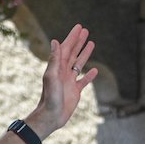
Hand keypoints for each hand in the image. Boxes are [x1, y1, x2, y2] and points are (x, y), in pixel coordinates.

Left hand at [27, 24, 96, 138]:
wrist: (51, 116)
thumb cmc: (50, 97)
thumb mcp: (51, 76)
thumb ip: (54, 59)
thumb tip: (55, 41)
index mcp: (57, 67)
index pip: (66, 48)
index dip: (72, 37)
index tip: (79, 27)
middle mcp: (63, 72)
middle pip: (73, 53)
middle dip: (79, 41)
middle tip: (85, 30)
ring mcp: (69, 81)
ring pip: (79, 64)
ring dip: (85, 53)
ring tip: (91, 43)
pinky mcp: (75, 91)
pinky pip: (84, 81)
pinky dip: (89, 75)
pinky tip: (94, 70)